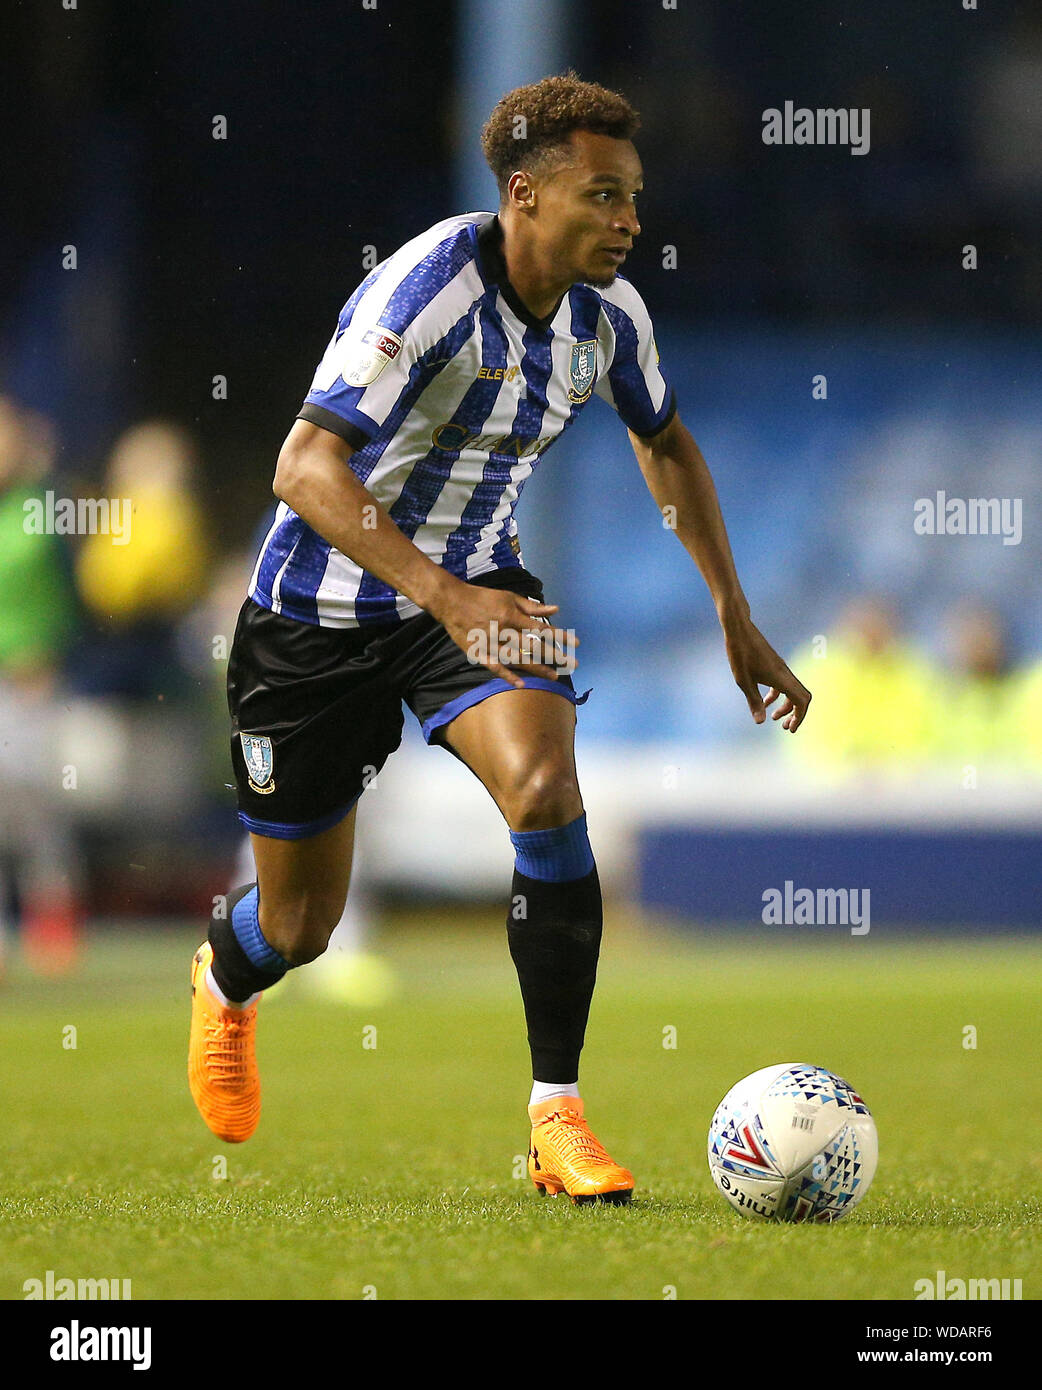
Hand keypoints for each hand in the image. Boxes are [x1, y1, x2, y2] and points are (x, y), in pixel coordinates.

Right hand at [431, 581, 577, 689]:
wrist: (452, 602)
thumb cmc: (483, 598)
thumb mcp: (509, 597)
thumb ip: (532, 606)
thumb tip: (555, 610)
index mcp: (511, 616)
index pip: (541, 628)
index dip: (560, 636)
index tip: (575, 644)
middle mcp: (503, 631)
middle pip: (533, 646)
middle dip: (554, 655)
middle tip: (572, 664)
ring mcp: (490, 644)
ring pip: (517, 659)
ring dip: (537, 668)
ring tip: (554, 676)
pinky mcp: (478, 653)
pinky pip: (494, 667)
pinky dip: (507, 675)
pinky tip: (521, 683)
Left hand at [722, 615, 810, 731]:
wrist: (739, 629)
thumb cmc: (739, 653)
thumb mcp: (743, 681)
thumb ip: (754, 701)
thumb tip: (761, 722)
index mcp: (781, 678)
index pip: (801, 701)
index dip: (800, 717)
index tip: (790, 729)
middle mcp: (785, 673)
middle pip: (801, 697)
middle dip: (795, 714)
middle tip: (784, 727)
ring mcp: (781, 668)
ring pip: (792, 691)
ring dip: (786, 706)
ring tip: (774, 717)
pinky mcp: (774, 665)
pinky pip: (783, 684)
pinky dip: (778, 695)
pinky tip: (765, 701)